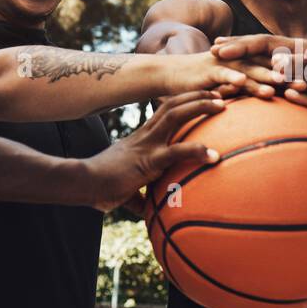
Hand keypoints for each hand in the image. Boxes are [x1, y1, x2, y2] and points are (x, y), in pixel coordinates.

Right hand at [85, 91, 223, 210]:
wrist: (84, 184)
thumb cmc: (101, 187)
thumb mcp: (126, 188)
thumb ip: (140, 197)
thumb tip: (147, 214)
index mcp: (143, 137)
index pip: (166, 110)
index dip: (185, 101)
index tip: (205, 98)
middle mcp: (146, 135)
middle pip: (173, 104)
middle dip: (197, 94)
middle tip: (220, 93)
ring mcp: (148, 145)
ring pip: (176, 115)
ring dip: (200, 107)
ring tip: (222, 105)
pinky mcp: (149, 161)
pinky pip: (176, 152)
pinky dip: (197, 151)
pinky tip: (214, 155)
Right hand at [167, 52, 281, 99]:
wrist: (169, 75)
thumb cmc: (203, 85)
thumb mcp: (233, 91)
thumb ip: (252, 94)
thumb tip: (275, 108)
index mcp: (249, 64)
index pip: (278, 69)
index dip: (297, 76)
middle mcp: (240, 60)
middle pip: (270, 66)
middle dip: (290, 73)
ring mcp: (225, 63)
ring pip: (250, 68)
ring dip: (266, 74)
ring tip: (284, 83)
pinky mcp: (209, 69)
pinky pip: (223, 74)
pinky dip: (234, 77)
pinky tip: (243, 83)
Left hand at [211, 35, 306, 115]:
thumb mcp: (298, 84)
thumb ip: (279, 79)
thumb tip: (254, 81)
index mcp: (291, 50)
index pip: (259, 44)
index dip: (236, 45)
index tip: (212, 47)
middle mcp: (299, 48)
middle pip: (264, 43)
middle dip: (238, 45)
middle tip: (214, 50)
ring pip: (281, 52)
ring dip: (255, 53)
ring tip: (236, 57)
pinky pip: (305, 68)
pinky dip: (291, 68)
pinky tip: (275, 72)